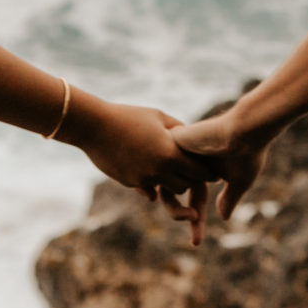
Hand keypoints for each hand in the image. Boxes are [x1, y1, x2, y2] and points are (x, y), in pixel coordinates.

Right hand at [71, 100, 213, 239]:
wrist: (94, 127)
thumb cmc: (129, 116)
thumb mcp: (159, 117)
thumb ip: (179, 130)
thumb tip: (195, 138)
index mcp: (170, 154)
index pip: (199, 172)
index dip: (208, 172)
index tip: (213, 172)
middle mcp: (159, 171)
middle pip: (186, 186)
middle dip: (190, 179)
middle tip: (194, 173)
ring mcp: (143, 179)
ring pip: (168, 191)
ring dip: (172, 183)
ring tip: (174, 171)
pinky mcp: (129, 183)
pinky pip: (148, 189)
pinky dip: (152, 182)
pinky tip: (150, 168)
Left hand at [169, 111, 269, 241]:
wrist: (246, 131)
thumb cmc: (248, 153)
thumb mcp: (240, 181)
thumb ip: (229, 197)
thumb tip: (222, 216)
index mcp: (204, 168)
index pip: (195, 197)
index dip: (195, 220)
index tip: (196, 243)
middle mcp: (190, 161)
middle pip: (176, 192)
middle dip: (181, 216)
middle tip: (195, 239)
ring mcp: (181, 153)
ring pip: (166, 184)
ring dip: (175, 208)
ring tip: (191, 218)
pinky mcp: (174, 145)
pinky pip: (160, 170)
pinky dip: (166, 187)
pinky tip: (171, 195)